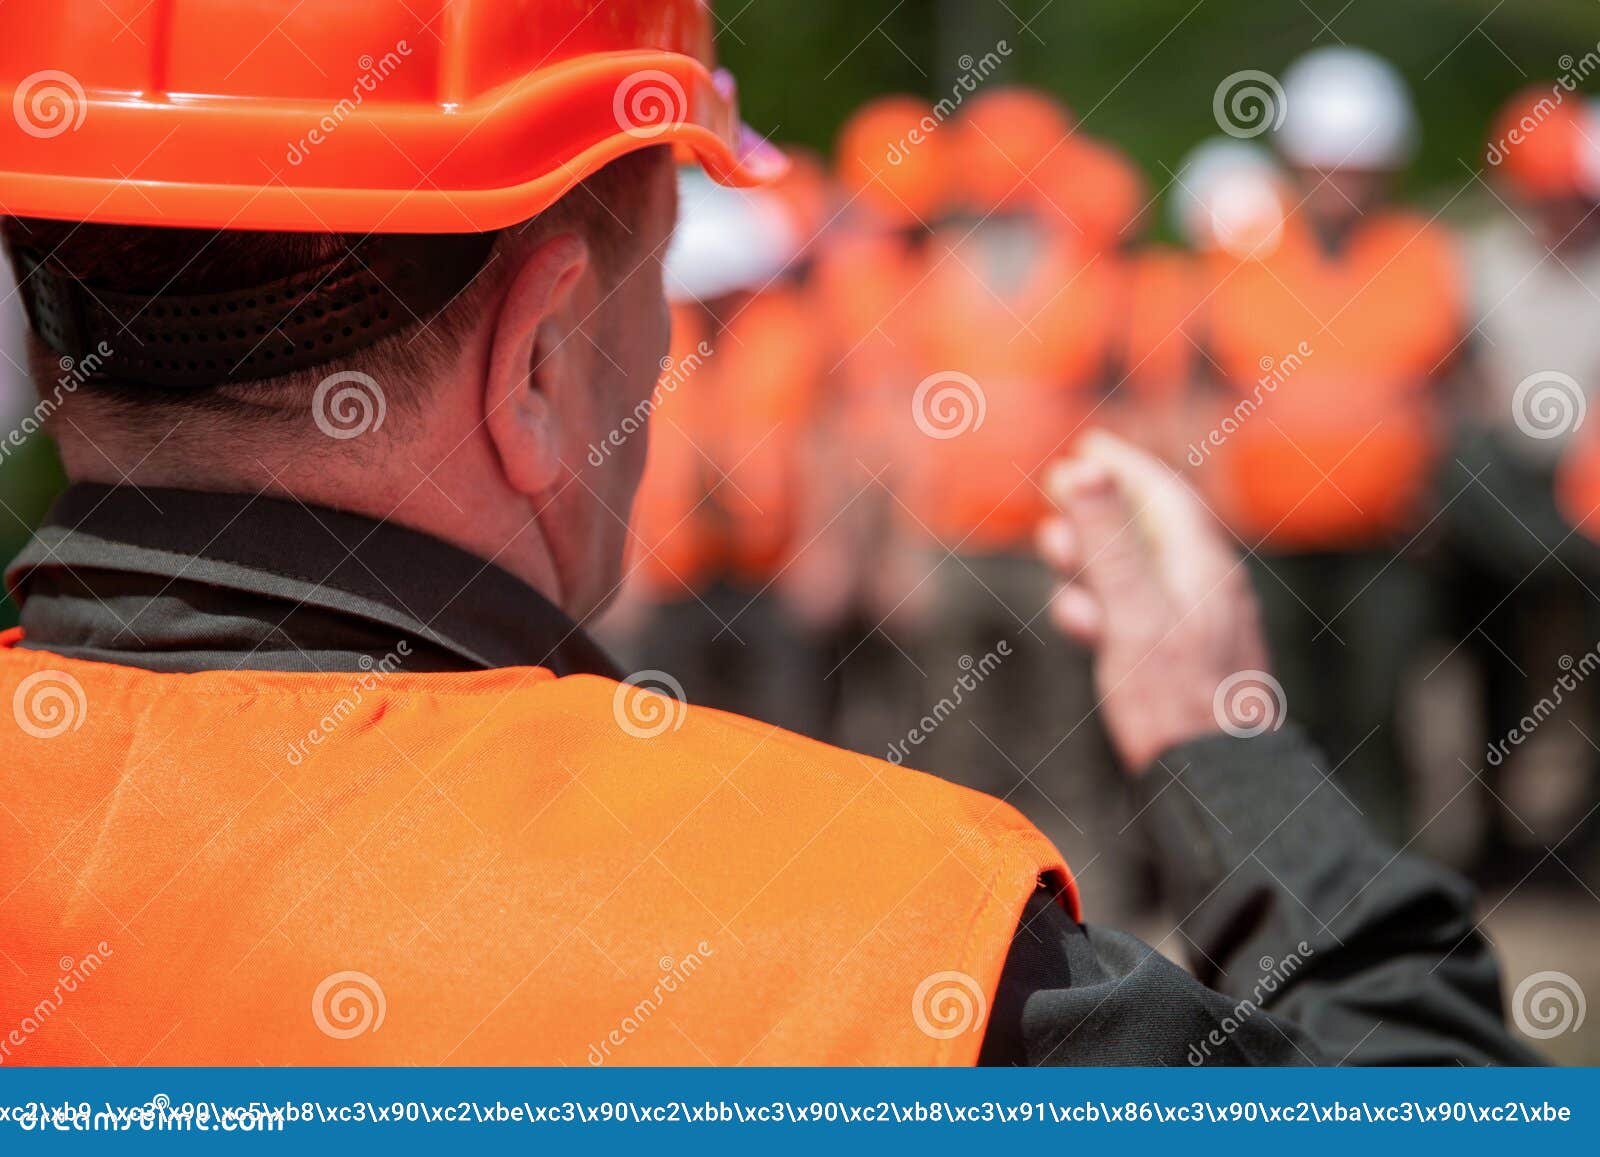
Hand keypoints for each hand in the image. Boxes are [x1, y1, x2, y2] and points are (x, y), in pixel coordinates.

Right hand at [1037, 430, 1271, 771]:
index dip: (1122, 467)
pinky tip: (1081, 624)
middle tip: (1054, 506)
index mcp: (1202, 567)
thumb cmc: (1177, 701)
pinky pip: (1139, 618)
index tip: (1085, 448)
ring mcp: (1195, 629)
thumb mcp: (1131, 613)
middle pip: (1149, 531)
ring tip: (1056, 561)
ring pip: (1138, 576)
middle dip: (1097, 514)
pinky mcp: (1181, 665)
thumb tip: (1085, 470)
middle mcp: (1205, 591)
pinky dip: (1104, 609)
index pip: (1163, 495)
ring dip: (1093, 563)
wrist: (1218, 790)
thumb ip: (1108, 542)